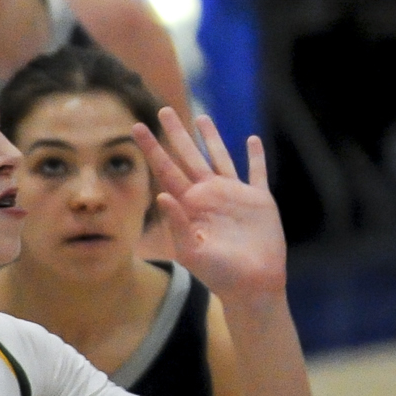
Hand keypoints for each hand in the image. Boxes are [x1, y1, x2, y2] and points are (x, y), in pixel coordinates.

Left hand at [134, 109, 284, 297]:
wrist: (253, 285)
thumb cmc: (219, 275)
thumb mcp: (191, 252)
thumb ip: (177, 224)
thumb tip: (161, 193)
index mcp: (190, 205)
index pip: (166, 170)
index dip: (152, 148)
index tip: (136, 127)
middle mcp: (209, 195)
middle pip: (189, 156)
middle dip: (176, 134)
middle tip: (162, 110)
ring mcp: (235, 196)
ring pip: (220, 158)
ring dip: (212, 138)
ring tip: (201, 118)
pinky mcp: (259, 201)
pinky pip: (257, 172)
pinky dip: (255, 156)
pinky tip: (252, 140)